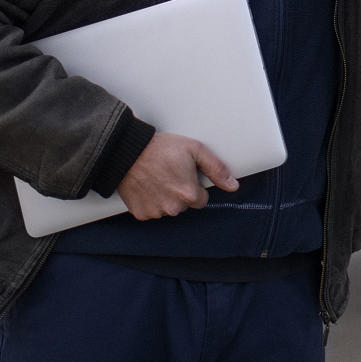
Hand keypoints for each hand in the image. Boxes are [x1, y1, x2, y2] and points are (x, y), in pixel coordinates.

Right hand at [115, 131, 238, 220]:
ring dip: (166, 198)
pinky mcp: (141, 213)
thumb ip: (216, 168)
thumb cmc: (160, 148)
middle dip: (181, 193)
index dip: (195, 186)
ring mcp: (156, 212)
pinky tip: (147, 186)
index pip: (201, 199)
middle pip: (185, 205)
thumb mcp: (194, 149)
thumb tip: (232, 185)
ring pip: (168, 209)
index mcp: (189, 194)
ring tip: (157, 178)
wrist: (128, 152)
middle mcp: (173, 207)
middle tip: (170, 174)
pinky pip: (151, 212)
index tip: (185, 175)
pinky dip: (150, 202)